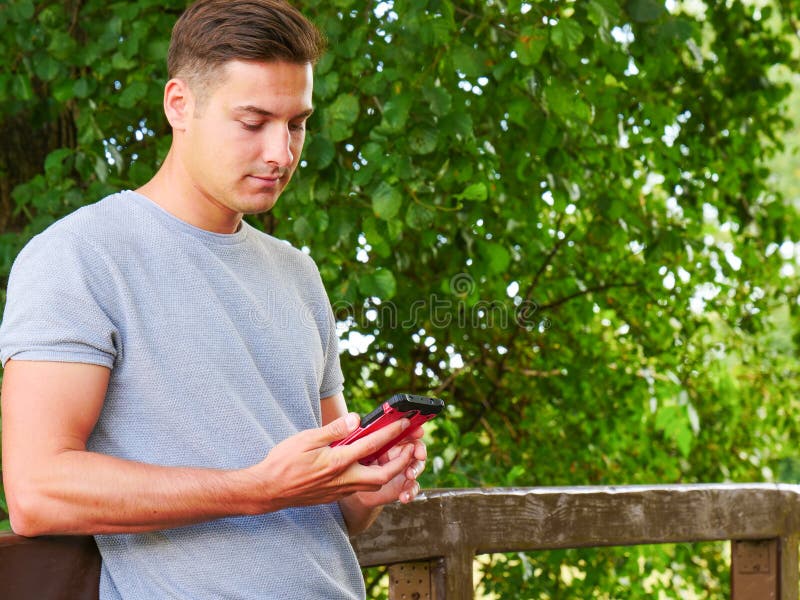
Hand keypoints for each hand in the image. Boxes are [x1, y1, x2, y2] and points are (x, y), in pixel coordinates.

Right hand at [238, 413, 414, 513]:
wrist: (268, 490)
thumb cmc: (284, 462)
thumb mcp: (307, 439)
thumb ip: (333, 430)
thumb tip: (355, 419)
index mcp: (338, 462)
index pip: (372, 446)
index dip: (391, 433)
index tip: (403, 424)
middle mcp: (343, 479)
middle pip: (383, 475)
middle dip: (401, 462)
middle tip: (410, 447)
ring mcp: (340, 490)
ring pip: (373, 484)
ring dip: (388, 471)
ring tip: (395, 455)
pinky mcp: (335, 496)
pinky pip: (361, 488)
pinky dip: (372, 477)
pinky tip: (369, 465)